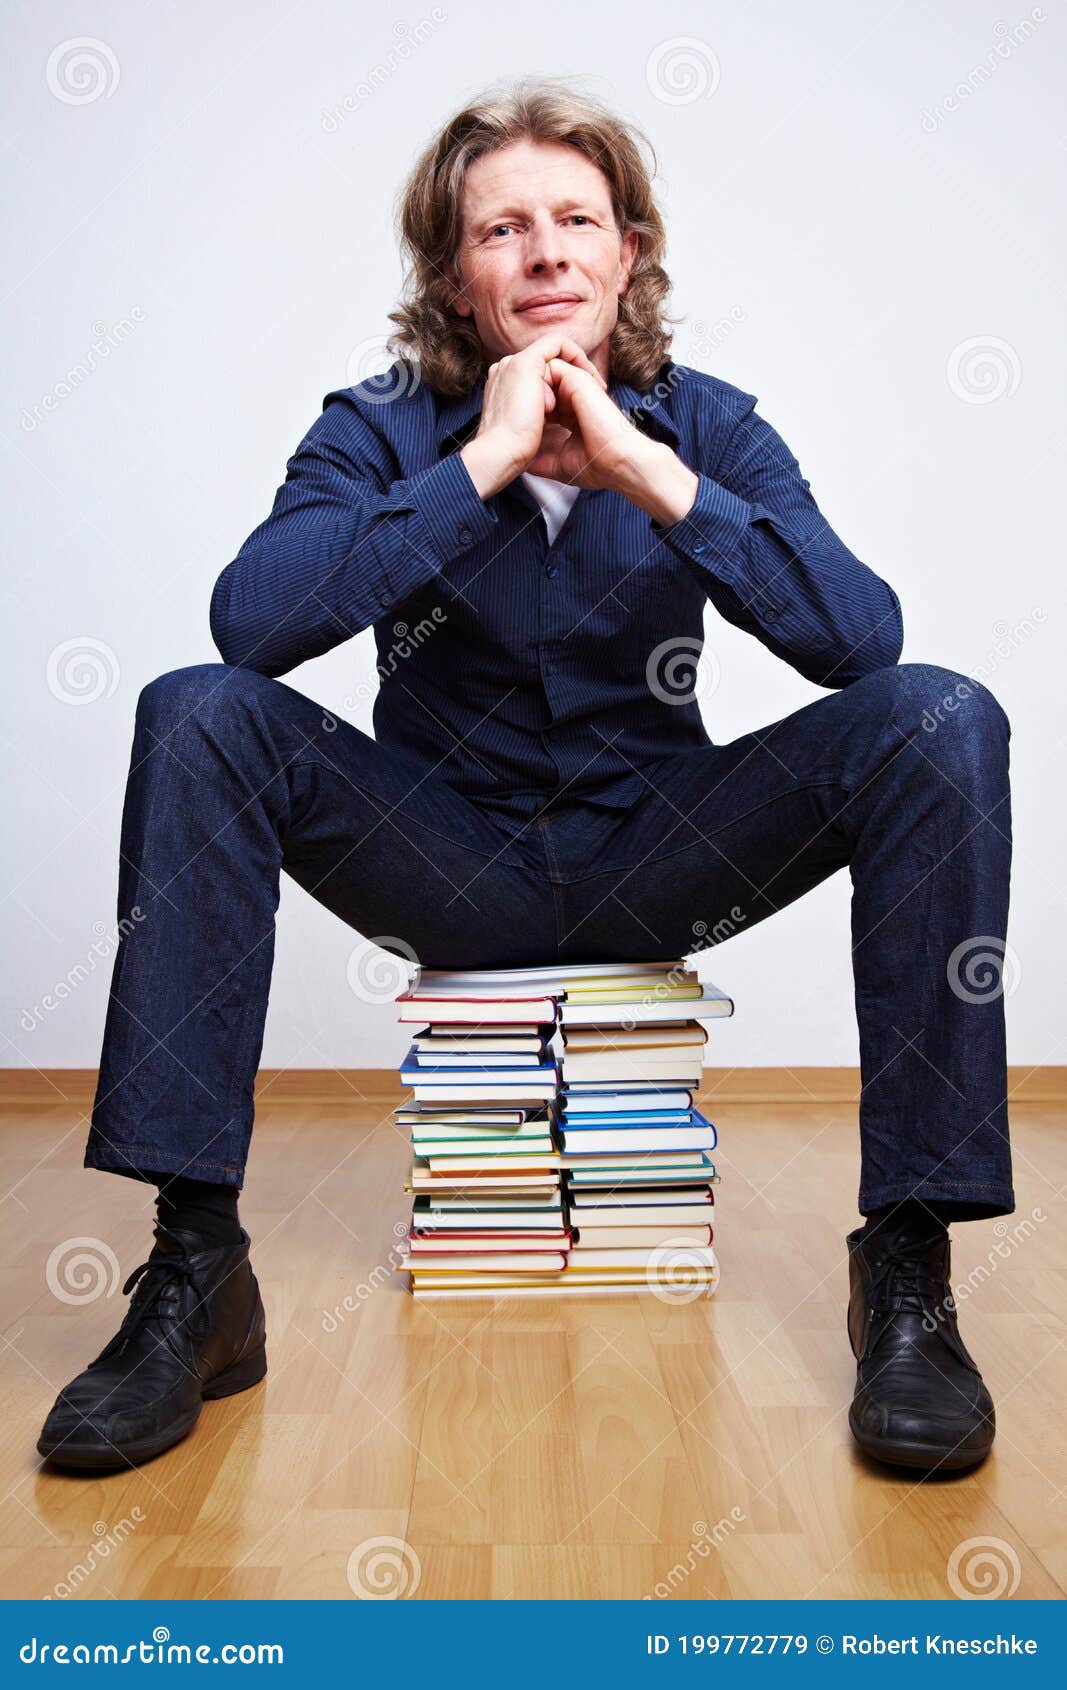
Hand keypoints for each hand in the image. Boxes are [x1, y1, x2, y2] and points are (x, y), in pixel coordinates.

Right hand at [459, 336, 605, 498]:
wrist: (499, 454)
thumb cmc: (512, 451)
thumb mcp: (526, 429)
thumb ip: (536, 416)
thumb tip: (550, 415)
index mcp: (504, 386)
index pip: (538, 376)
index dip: (562, 385)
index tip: (580, 404)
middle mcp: (507, 370)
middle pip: (547, 364)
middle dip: (572, 375)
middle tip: (595, 391)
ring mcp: (514, 364)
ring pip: (553, 354)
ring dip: (575, 369)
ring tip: (594, 388)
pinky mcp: (527, 362)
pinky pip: (557, 343)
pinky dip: (575, 356)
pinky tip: (587, 377)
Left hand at [527, 359, 700, 524]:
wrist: (616, 463)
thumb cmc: (594, 466)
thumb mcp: (557, 463)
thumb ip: (538, 457)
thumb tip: (519, 462)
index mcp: (569, 413)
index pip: (541, 404)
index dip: (527, 415)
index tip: (524, 438)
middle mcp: (573, 397)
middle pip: (537, 386)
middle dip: (526, 402)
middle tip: (526, 425)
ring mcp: (576, 386)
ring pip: (541, 373)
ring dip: (533, 393)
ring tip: (538, 416)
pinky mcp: (578, 379)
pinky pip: (549, 366)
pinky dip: (541, 383)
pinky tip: (547, 408)